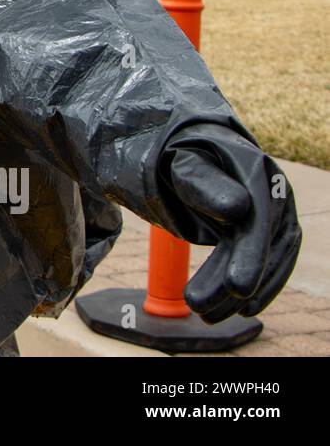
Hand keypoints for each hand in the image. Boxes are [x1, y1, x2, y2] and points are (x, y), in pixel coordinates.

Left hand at [161, 123, 301, 322]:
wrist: (198, 149)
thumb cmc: (186, 157)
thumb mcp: (185, 165)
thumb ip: (205, 184)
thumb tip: (238, 209)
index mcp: (254, 171)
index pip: (258, 220)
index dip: (252, 255)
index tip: (238, 286)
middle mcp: (275, 191)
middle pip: (263, 245)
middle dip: (234, 282)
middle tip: (199, 309)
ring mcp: (279, 211)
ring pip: (269, 260)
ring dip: (239, 293)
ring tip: (205, 314)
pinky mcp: (275, 229)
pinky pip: (273, 263)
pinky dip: (260, 288)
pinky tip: (241, 310)